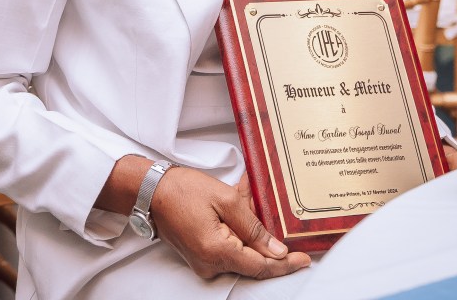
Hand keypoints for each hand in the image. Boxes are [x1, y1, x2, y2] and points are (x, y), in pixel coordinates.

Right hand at [150, 166, 310, 280]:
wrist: (151, 190)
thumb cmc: (184, 190)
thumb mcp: (225, 199)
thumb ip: (253, 226)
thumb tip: (276, 250)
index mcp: (218, 251)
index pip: (261, 266)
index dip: (285, 265)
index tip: (305, 260)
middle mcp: (210, 264)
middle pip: (252, 262)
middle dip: (268, 243)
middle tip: (277, 220)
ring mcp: (203, 262)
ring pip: (240, 253)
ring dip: (251, 233)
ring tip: (249, 201)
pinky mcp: (200, 256)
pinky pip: (227, 248)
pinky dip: (238, 232)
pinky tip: (239, 208)